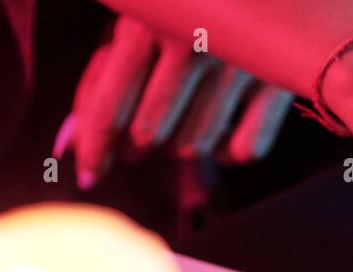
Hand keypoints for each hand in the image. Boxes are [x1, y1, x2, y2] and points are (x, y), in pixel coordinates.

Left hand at [55, 17, 294, 187]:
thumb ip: (104, 73)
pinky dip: (229, 152)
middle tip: (138, 141)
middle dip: (137, 144)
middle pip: (150, 132)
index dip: (92, 148)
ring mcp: (241, 64)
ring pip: (194, 145)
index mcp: (149, 19)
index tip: (87, 173)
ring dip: (181, 144)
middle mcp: (194, 43)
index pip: (108, 106)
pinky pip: (246, 149)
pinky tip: (223, 136)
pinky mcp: (280, 81)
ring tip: (181, 123)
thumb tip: (71, 141)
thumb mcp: (139, 17)